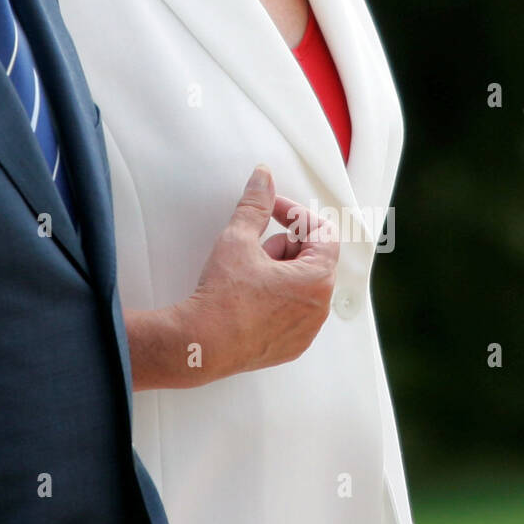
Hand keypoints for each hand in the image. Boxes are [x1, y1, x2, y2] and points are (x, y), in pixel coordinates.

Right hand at [125, 166, 338, 389]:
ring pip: (303, 285)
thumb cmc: (223, 296)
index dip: (295, 213)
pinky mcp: (292, 345)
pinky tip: (248, 298)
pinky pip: (293, 311)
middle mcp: (320, 307)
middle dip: (284, 244)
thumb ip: (256, 204)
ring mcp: (307, 330)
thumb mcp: (238, 238)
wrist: (201, 344)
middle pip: (313, 257)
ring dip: (280, 271)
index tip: (272, 211)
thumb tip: (263, 177)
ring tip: (247, 274)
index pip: (322, 231)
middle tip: (254, 247)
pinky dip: (277, 298)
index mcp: (317, 278)